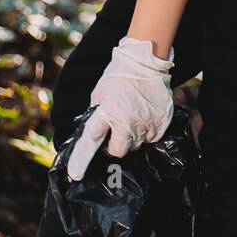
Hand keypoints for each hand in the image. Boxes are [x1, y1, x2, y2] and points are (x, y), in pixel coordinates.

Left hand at [66, 37, 175, 181]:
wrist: (146, 62)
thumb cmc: (119, 76)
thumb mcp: (99, 94)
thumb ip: (98, 114)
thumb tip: (98, 129)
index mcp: (108, 113)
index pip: (92, 140)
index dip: (82, 159)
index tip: (75, 174)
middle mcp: (127, 122)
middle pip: (120, 150)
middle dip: (115, 145)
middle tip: (115, 133)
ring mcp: (146, 123)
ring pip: (137, 144)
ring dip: (132, 136)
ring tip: (132, 118)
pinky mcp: (161, 122)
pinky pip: (152, 137)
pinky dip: (147, 131)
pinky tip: (145, 116)